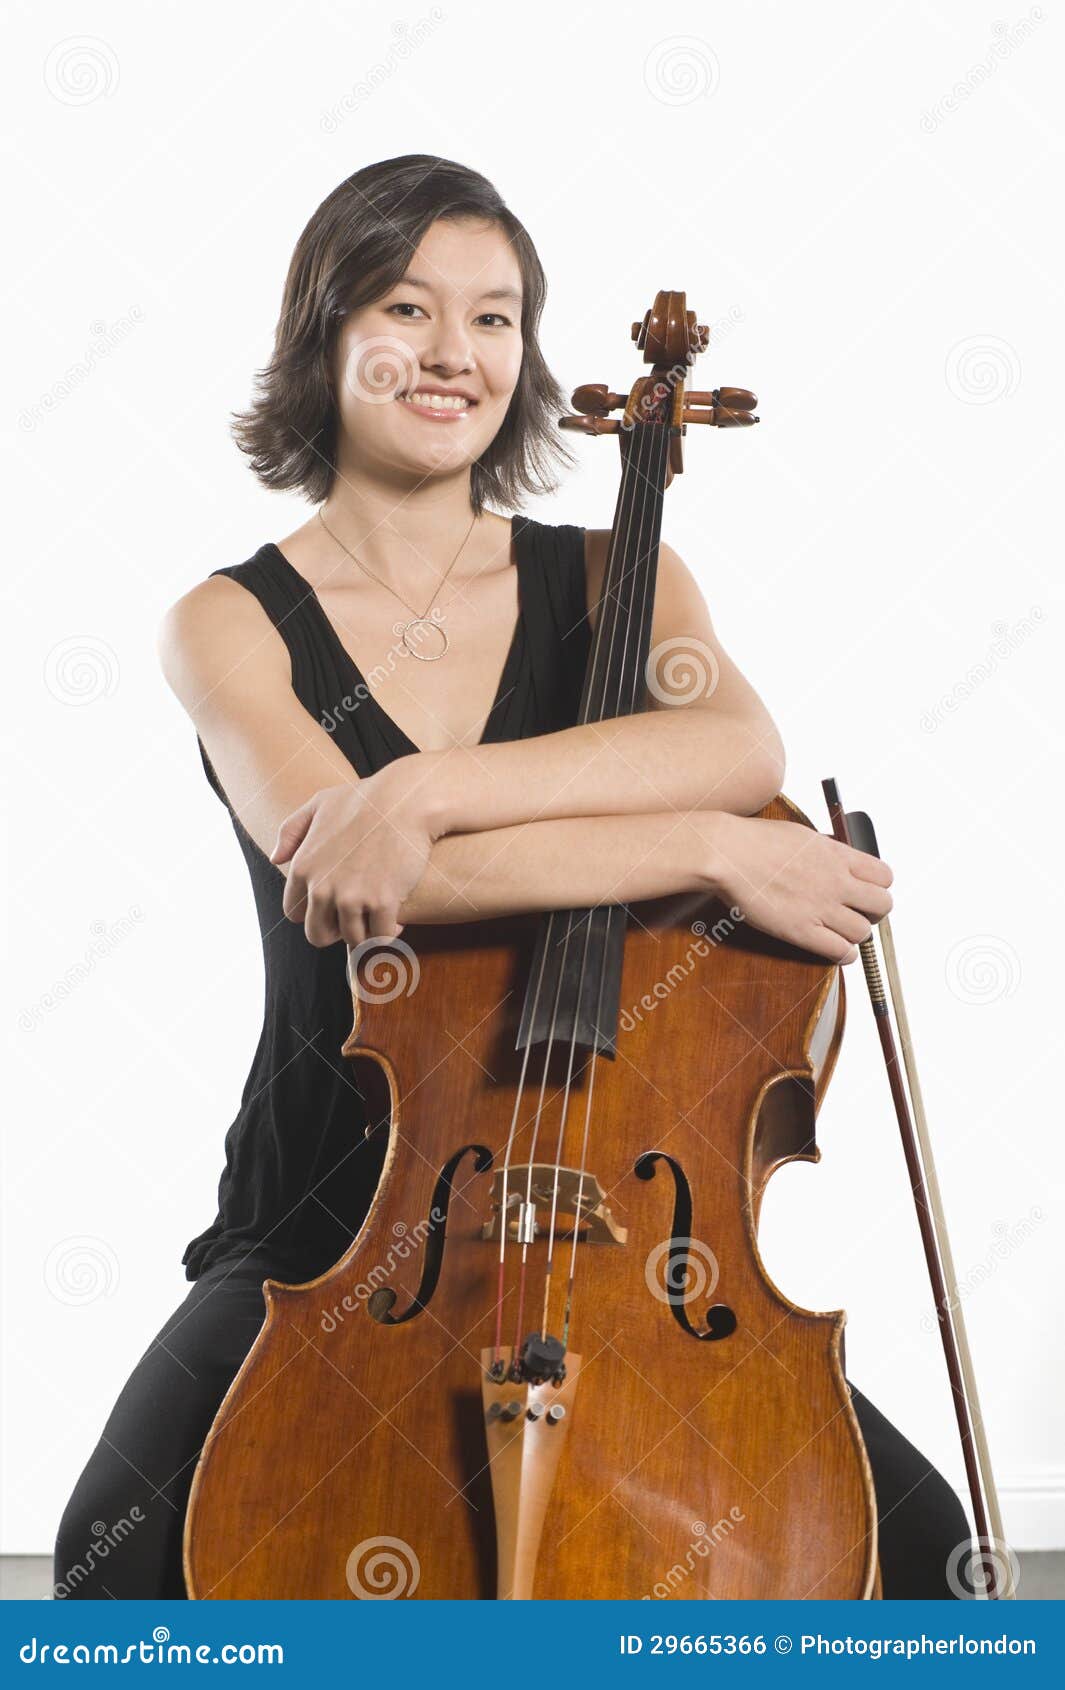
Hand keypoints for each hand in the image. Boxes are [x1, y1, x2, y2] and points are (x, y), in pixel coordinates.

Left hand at [270, 767, 439, 947]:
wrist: (405, 799)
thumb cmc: (365, 798)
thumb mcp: (319, 804)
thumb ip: (290, 831)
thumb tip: (275, 858)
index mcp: (302, 867)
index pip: (294, 913)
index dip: (313, 913)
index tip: (332, 906)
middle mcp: (321, 887)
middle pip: (318, 935)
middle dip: (336, 931)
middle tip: (355, 919)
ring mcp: (352, 897)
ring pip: (353, 939)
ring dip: (366, 932)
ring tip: (378, 917)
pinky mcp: (382, 902)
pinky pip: (381, 937)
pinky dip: (390, 932)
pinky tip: (398, 919)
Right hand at [706, 812, 892, 963]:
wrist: (728, 853)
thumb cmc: (755, 841)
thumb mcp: (803, 835)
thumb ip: (827, 851)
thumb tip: (839, 860)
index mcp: (837, 856)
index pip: (884, 877)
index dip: (879, 887)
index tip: (867, 892)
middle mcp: (836, 882)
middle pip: (882, 905)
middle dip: (873, 912)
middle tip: (858, 914)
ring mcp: (820, 907)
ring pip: (863, 932)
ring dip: (855, 935)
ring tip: (841, 933)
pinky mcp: (802, 930)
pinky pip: (840, 951)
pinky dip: (843, 954)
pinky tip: (834, 949)